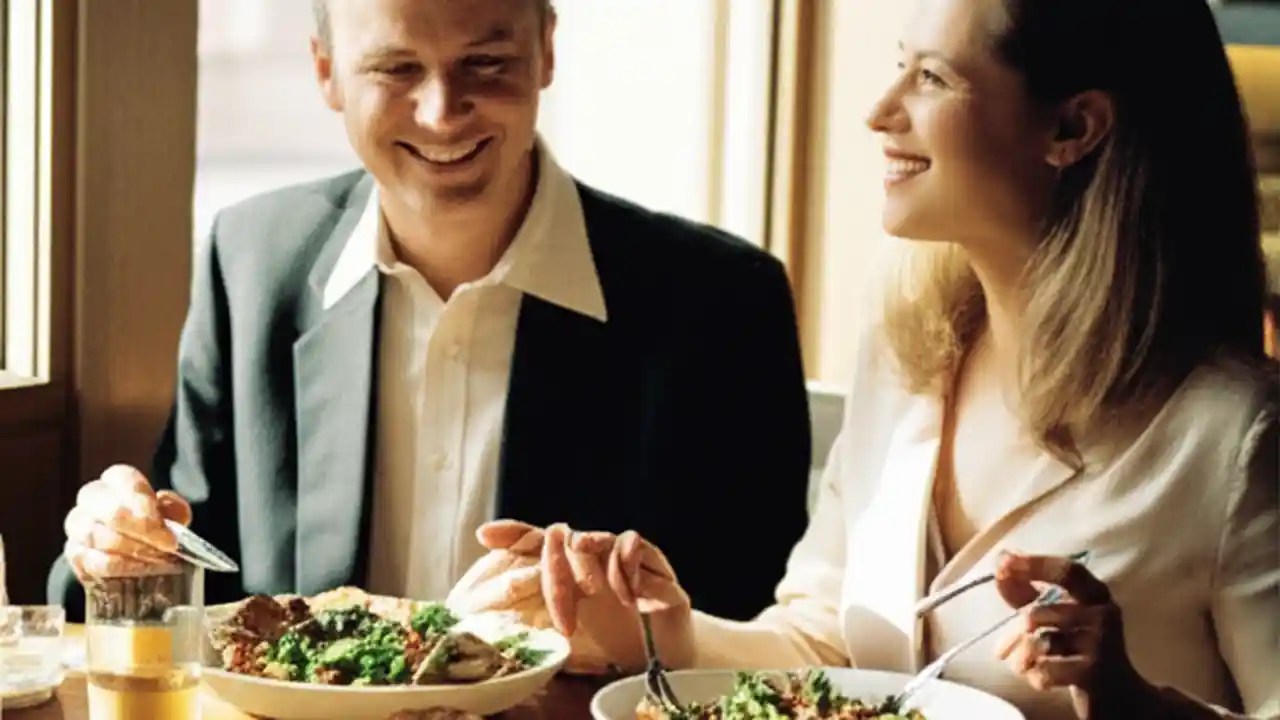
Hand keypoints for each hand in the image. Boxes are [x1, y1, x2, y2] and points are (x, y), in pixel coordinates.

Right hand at [63, 464, 192, 580]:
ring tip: (160, 558)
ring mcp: (78, 527)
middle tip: (167, 544)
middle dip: (141, 529)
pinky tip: (143, 568)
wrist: (136, 566)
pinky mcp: (75, 554)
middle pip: (108, 509)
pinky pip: (94, 561)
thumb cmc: (155, 534)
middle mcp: (91, 500)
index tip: (163, 524)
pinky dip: (122, 566)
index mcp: (117, 482)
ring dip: (134, 549)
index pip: (121, 478)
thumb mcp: (173, 519)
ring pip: (97, 535)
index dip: (142, 500)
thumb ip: (174, 509)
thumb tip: (166, 502)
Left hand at [449, 520, 694, 674]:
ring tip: (592, 589)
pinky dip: (628, 566)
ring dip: (593, 563)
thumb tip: (504, 613)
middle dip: (560, 565)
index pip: (539, 543)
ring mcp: (624, 557)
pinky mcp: (654, 563)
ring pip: (601, 538)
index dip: (513, 534)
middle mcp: (595, 557)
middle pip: (567, 540)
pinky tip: (629, 595)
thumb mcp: (569, 631)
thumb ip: (545, 616)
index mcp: (571, 569)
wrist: (662, 660)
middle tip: (566, 592)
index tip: (484, 534)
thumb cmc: (611, 644)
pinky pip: (636, 546)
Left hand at [994, 552, 1160, 717]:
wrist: (1119, 695)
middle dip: (1017, 633)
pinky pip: (1044, 670)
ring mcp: (1102, 644)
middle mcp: (1104, 614)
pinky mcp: (1094, 673)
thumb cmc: (1079, 650)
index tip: (1002, 563)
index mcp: (1095, 595)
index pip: (1068, 571)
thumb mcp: (1057, 617)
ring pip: (1038, 643)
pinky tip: (1046, 680)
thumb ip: (1028, 591)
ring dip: (1023, 659)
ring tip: (1028, 665)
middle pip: (1037, 614)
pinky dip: (1036, 678)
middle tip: (1012, 646)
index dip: (1035, 564)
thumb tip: (1002, 558)